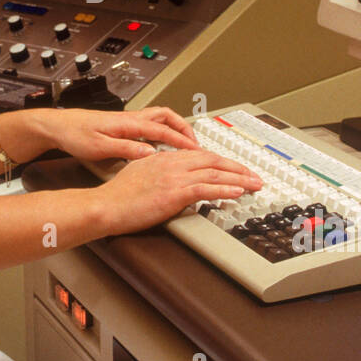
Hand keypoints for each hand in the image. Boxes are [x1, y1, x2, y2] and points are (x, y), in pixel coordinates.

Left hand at [38, 106, 200, 162]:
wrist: (57, 125)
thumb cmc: (74, 134)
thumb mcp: (100, 147)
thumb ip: (126, 150)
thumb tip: (149, 154)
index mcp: (128, 123)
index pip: (163, 130)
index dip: (181, 141)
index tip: (196, 151)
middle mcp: (130, 118)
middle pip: (167, 116)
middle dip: (184, 128)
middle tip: (195, 144)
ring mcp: (127, 120)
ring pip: (159, 117)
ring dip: (174, 127)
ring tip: (183, 142)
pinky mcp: (122, 124)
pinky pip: (150, 124)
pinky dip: (162, 130)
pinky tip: (161, 143)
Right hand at [93, 148, 262, 236]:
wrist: (106, 205)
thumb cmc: (117, 195)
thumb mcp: (139, 173)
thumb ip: (157, 171)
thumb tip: (170, 179)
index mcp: (164, 157)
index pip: (201, 155)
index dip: (222, 161)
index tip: (235, 168)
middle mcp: (172, 162)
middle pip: (213, 160)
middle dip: (238, 167)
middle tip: (254, 175)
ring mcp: (174, 177)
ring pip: (215, 172)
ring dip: (239, 178)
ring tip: (254, 184)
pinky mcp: (174, 192)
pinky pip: (206, 188)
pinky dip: (225, 189)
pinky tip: (236, 192)